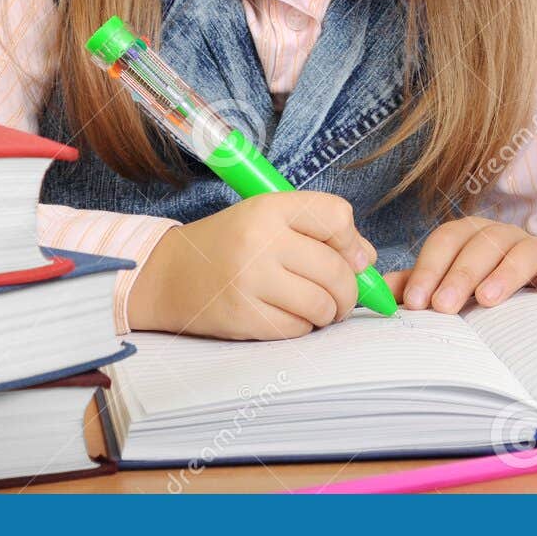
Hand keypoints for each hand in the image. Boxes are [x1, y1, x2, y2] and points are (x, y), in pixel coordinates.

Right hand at [126, 191, 376, 339]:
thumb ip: (318, 232)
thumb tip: (368, 260)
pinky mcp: (244, 316)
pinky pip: (298, 328)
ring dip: (330, 312)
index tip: (350, 255)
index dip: (352, 240)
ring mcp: (251, 280)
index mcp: (269, 207)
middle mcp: (261, 240)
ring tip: (320, 308)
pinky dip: (304, 326)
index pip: (336, 216)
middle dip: (350, 289)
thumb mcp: (268, 220)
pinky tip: (290, 315)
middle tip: (343, 295)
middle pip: (336, 269)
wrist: (169, 274)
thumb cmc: (230, 244)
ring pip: (322, 304)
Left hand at [385, 217, 536, 312]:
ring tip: (487, 300)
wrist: (533, 294)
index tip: (415, 301)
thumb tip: (378, 292)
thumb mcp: (446, 287)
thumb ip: (415, 287)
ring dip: (504, 273)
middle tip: (444, 306)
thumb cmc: (479, 289)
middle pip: (482, 244)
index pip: (446, 241)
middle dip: (460, 274)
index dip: (429, 268)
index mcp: (469, 236)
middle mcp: (502, 236)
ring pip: (523, 250)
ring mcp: (536, 250)